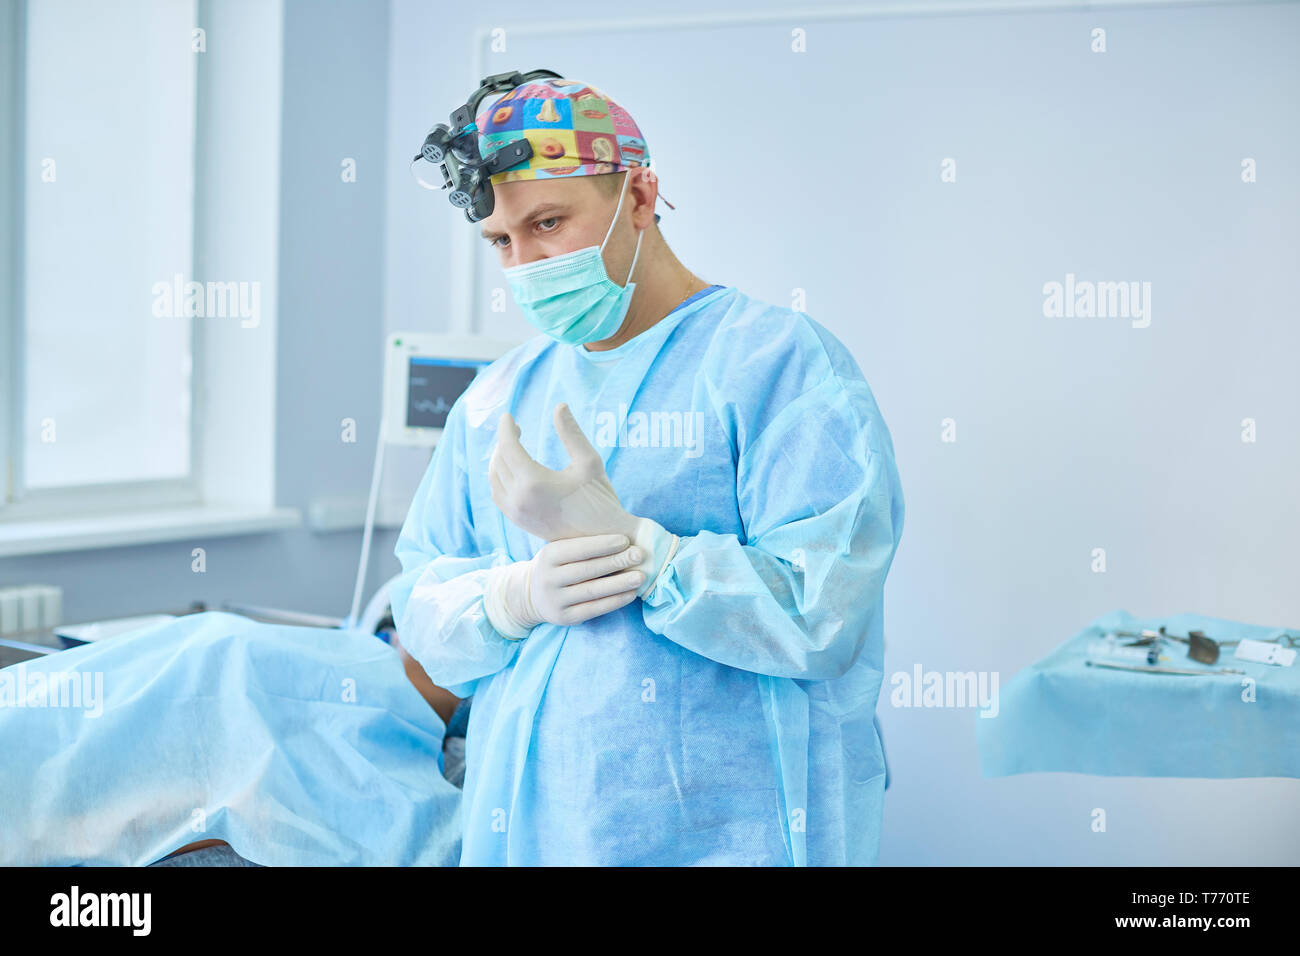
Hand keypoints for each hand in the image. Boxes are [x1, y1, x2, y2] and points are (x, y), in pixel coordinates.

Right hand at [483, 534, 645, 637]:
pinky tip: (631, 594)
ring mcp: (555, 600)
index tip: (626, 540)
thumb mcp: (559, 550)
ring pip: (592, 591)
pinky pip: (593, 609)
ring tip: (640, 576)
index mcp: (548, 556)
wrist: (532, 595)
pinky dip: (614, 601)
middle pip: (587, 570)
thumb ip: (582, 542)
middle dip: (616, 562)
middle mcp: (548, 578)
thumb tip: (620, 536)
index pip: (578, 549)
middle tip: (639, 555)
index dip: (603, 544)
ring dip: (619, 584)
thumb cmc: (558, 565)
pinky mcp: (564, 618)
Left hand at [489, 403, 681, 598]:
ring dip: (499, 459)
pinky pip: (499, 495)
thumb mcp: (589, 462)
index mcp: (534, 482)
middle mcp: (519, 499)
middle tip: (515, 428)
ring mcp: (516, 513)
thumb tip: (559, 406)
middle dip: (504, 441)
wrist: (603, 541)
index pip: (508, 446)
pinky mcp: (519, 522)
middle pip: (498, 461)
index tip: (508, 415)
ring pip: (494, 479)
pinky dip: (500, 478)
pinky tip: (514, 469)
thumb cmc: (600, 499)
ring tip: (513, 446)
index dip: (506, 428)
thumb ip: (571, 433)